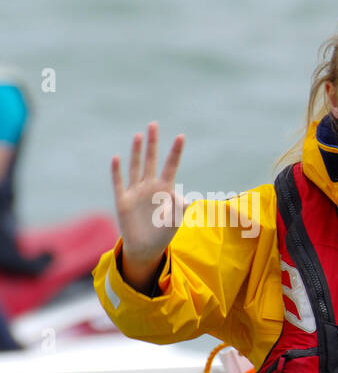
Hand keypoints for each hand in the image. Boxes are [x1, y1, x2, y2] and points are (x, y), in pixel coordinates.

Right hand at [111, 122, 185, 289]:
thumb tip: (185, 199)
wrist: (145, 248)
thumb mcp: (175, 222)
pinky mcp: (123, 201)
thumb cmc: (163, 234)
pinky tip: (117, 157)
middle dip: (153, 144)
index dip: (175, 152)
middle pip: (152, 161)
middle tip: (154, 124)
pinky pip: (119, 183)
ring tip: (139, 136)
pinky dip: (118, 171)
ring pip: (136, 167)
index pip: (171, 166)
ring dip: (136, 152)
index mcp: (165, 190)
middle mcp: (150, 187)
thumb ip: (180, 209)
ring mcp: (136, 192)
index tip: (181, 136)